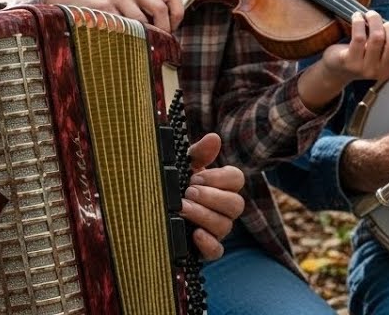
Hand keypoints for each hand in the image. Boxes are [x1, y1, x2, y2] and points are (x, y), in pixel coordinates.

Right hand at [42, 0, 184, 30]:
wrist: (64, 1)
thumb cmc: (97, 6)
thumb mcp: (122, 1)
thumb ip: (141, 9)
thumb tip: (165, 30)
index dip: (178, 13)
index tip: (172, 29)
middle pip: (161, 9)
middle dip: (163, 30)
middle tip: (157, 42)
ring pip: (141, 22)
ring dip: (140, 36)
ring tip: (132, 42)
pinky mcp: (104, 6)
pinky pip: (123, 27)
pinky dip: (124, 37)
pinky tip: (116, 38)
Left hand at [181, 133, 245, 259]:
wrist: (151, 211)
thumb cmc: (174, 185)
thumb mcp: (183, 166)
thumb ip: (199, 153)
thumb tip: (213, 138)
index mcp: (221, 185)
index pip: (237, 179)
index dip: (219, 178)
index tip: (196, 177)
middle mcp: (224, 208)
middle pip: (236, 204)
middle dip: (211, 197)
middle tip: (188, 192)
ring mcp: (217, 230)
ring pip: (225, 226)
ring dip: (204, 215)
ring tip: (182, 208)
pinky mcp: (206, 249)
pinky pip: (217, 251)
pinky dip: (208, 243)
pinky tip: (195, 234)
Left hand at [319, 11, 388, 86]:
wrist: (337, 68)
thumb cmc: (363, 53)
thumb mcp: (383, 46)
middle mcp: (382, 72)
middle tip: (382, 22)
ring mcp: (365, 69)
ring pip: (377, 38)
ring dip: (374, 19)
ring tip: (370, 15)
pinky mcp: (349, 62)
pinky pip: (359, 37)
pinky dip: (359, 21)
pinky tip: (357, 17)